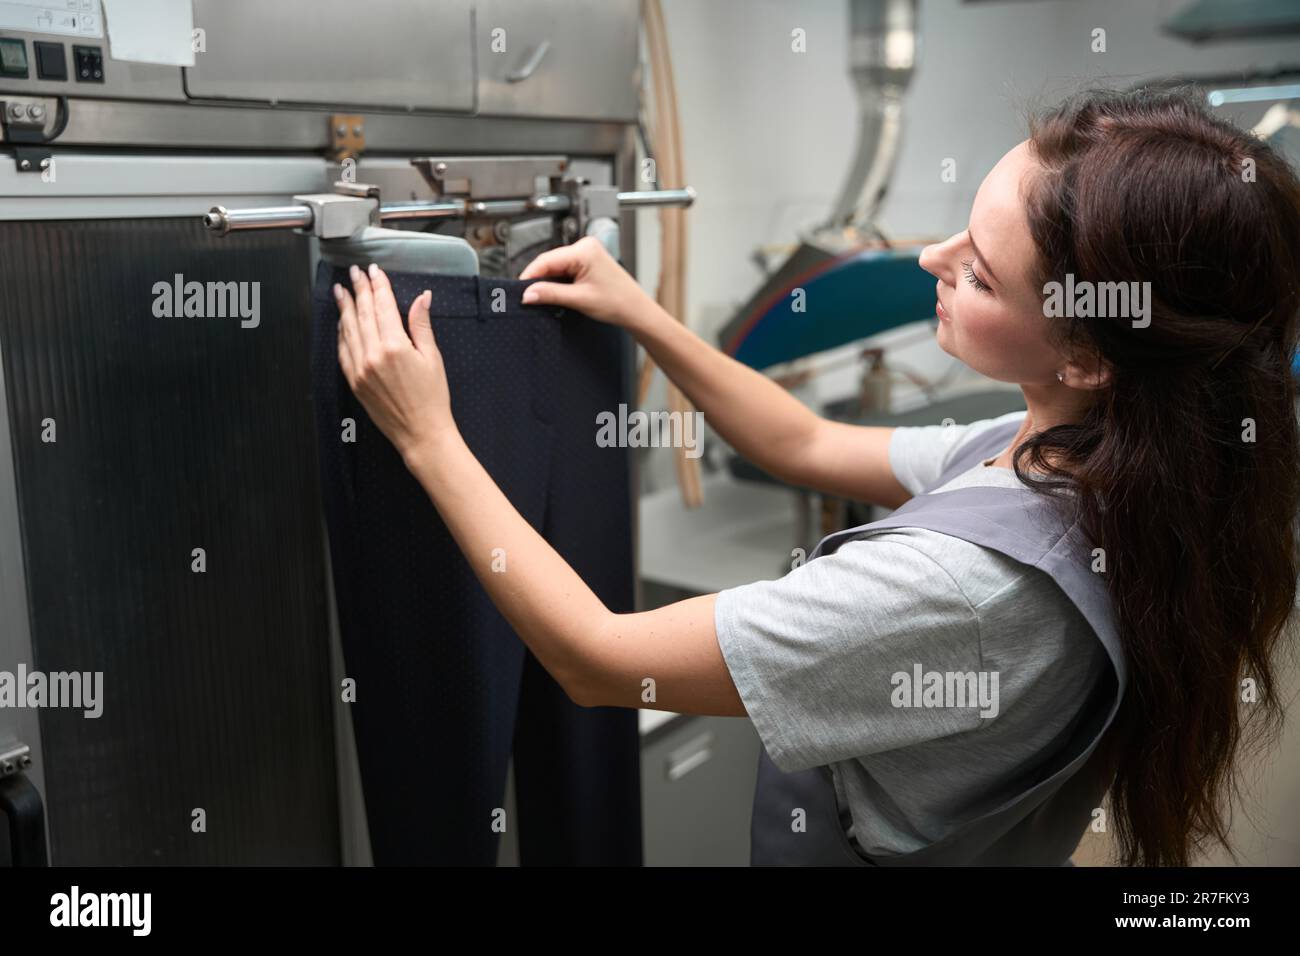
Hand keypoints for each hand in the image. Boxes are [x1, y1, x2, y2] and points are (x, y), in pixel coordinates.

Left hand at [335, 263, 456, 462]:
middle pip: (363, 313)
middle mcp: (373, 355)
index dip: (378, 286)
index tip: (374, 271)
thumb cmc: (433, 398)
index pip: (383, 306)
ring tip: (341, 290)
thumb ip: (421, 325)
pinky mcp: (354, 381)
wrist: (421, 433)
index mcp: (395, 346)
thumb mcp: (433, 358)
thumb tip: (422, 298)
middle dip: (359, 290)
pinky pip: (343, 350)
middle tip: (355, 273)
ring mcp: (360, 369)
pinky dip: (341, 333)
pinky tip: (341, 321)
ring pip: (349, 329)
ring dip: (344, 307)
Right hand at [518, 236, 655, 327]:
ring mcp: (587, 252)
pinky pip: (565, 269)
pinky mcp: (588, 261)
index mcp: (584, 250)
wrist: (636, 310)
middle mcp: (585, 246)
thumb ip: (550, 294)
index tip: (519, 291)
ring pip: (556, 266)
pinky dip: (558, 281)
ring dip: (548, 281)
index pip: (546, 260)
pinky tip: (555, 293)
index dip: (530, 276)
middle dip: (538, 280)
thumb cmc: (618, 302)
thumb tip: (528, 293)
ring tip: (542, 298)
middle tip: (527, 297)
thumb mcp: (579, 299)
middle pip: (550, 262)